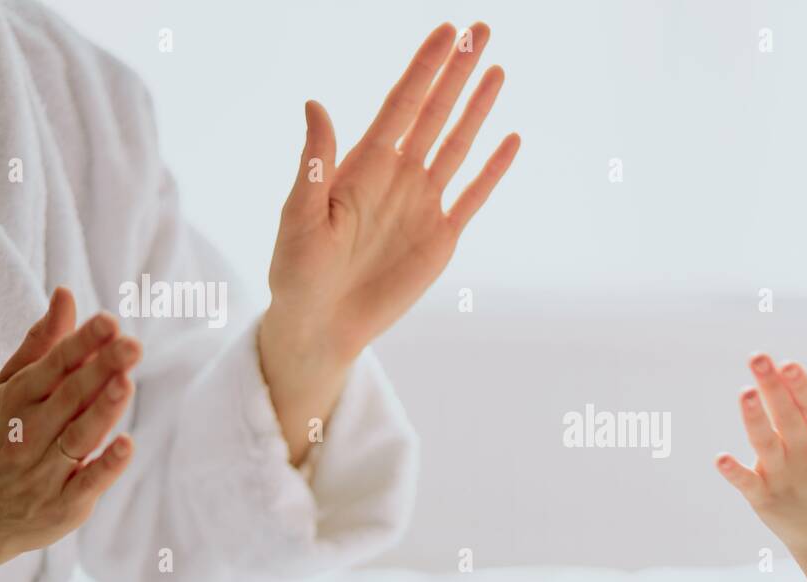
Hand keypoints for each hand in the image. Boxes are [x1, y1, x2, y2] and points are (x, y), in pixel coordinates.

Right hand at [0, 289, 139, 581]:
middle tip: (132, 345)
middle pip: (71, 396)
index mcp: (19, 399)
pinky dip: (105, 465)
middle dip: (100, 369)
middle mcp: (31, 432)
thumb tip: (67, 294)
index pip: (55, 365)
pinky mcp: (64, 504)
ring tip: (125, 383)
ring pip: (79, 435)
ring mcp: (47, 470)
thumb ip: (43, 345)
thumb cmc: (0, 440)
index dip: (82, 343)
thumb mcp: (10, 389)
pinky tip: (126, 444)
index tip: (110, 321)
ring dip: (102, 410)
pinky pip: (87, 482)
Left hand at [264, 21, 518, 365]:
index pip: (402, 104)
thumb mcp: (298, 217)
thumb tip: (315, 103)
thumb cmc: (297, 273)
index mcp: (363, 165)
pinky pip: (473, 196)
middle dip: (458, 72)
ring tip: (498, 70)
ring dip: (478, 109)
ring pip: (457, 145)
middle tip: (481, 30)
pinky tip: (509, 140)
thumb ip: (314, 162)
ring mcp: (422, 205)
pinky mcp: (441, 238)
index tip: (446, 32)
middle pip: (435, 112)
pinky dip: (492, 170)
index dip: (425, 68)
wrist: (321, 325)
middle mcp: (397, 176)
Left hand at [715, 354, 806, 563]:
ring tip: (744, 393)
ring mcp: (784, 477)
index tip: (789, 363)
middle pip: (787, 416)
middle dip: (772, 387)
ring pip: (765, 444)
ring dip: (755, 420)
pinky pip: (747, 483)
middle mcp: (806, 456)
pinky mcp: (764, 498)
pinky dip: (734, 473)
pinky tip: (720, 459)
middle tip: (758, 357)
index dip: (802, 386)